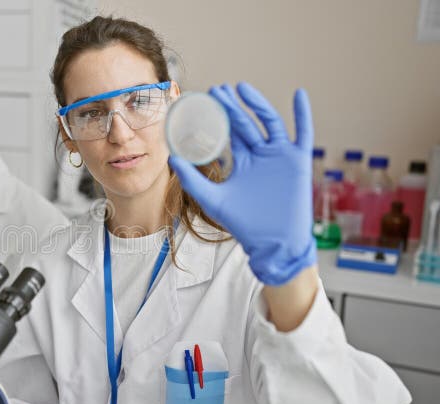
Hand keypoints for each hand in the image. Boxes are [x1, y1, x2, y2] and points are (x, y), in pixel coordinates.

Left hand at [167, 82, 315, 285]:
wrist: (273, 242)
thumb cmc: (244, 224)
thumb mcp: (213, 199)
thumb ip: (192, 180)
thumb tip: (172, 157)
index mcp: (242, 161)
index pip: (230, 132)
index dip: (220, 116)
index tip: (207, 99)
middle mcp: (261, 155)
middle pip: (247, 123)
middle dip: (233, 106)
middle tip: (218, 89)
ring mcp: (280, 156)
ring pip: (270, 122)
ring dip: (258, 104)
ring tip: (242, 88)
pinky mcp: (299, 161)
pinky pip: (304, 132)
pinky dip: (303, 113)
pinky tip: (299, 94)